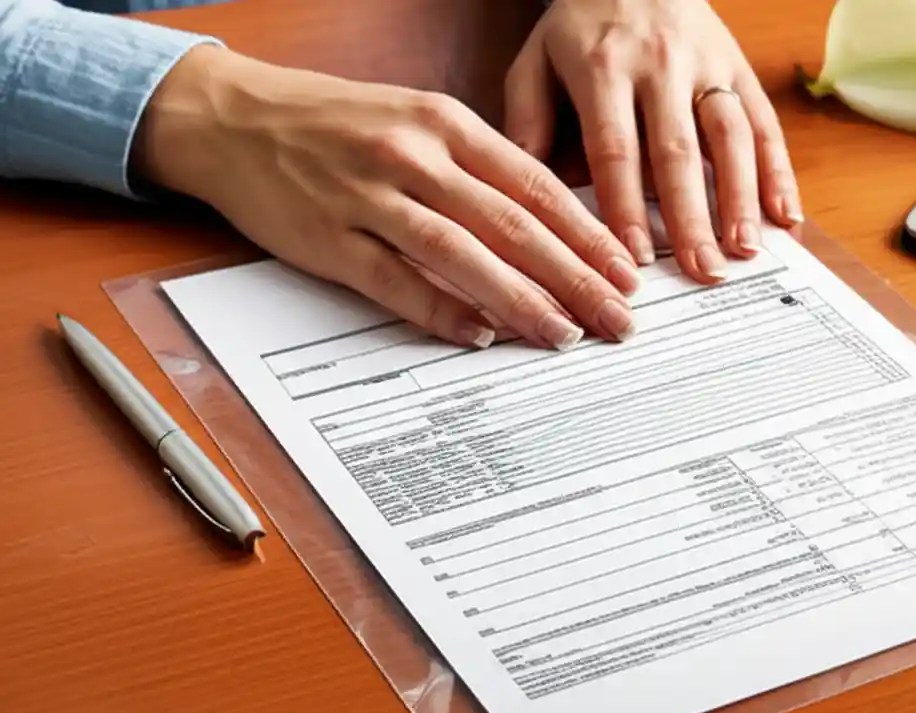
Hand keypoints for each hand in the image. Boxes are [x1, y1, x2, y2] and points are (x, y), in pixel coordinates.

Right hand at [132, 46, 640, 349]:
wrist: (234, 117)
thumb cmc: (336, 121)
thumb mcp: (417, 118)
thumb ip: (479, 166)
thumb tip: (547, 225)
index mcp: (444, 121)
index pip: (534, 183)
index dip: (586, 233)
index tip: (625, 272)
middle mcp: (412, 154)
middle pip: (510, 223)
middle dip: (573, 276)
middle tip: (616, 317)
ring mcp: (367, 195)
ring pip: (459, 252)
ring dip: (519, 298)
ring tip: (562, 334)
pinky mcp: (326, 236)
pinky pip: (392, 280)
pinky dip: (439, 310)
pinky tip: (479, 336)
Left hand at [505, 0, 802, 282]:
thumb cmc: (579, 28)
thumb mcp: (536, 60)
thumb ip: (527, 121)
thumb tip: (527, 193)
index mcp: (603, 66)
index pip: (615, 147)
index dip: (625, 206)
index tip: (633, 257)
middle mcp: (660, 65)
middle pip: (678, 151)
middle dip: (691, 217)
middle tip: (700, 271)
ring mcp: (707, 65)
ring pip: (730, 135)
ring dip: (741, 196)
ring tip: (744, 249)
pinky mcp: (738, 68)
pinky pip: (763, 121)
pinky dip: (778, 170)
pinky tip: (784, 214)